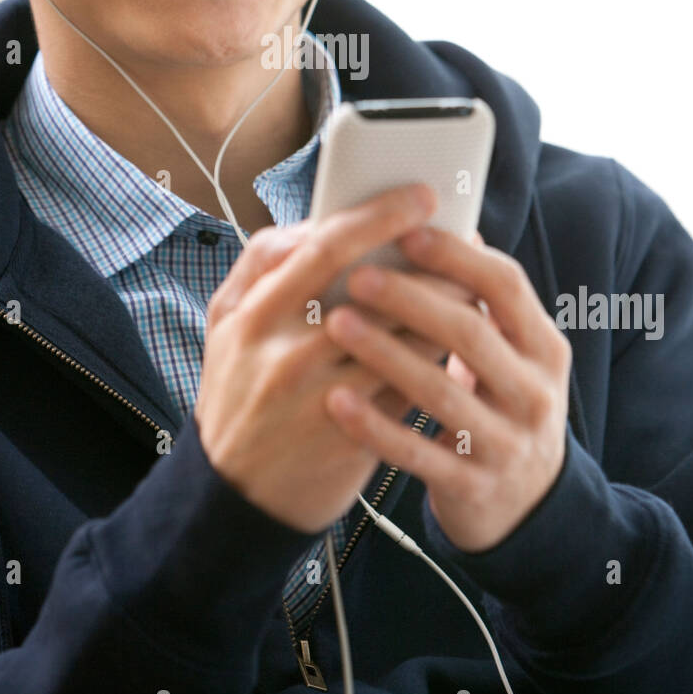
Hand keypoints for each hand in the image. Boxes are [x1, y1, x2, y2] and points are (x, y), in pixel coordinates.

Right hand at [194, 182, 447, 532]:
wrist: (234, 496)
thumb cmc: (237, 393)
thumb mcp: (225, 324)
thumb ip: (261, 266)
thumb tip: (317, 221)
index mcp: (253, 313)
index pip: (325, 247)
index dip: (379, 216)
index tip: (420, 197)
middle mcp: (284, 354)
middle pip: (376, 291)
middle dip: (428, 264)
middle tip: (463, 244)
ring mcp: (317, 399)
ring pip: (401, 341)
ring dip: (442, 313)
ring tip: (467, 294)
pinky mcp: (348, 438)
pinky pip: (406, 390)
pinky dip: (432, 363)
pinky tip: (448, 348)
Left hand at [321, 228, 571, 552]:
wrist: (528, 507)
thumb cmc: (502, 406)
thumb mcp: (512, 353)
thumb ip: (484, 300)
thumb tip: (456, 224)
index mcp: (543, 347)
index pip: (506, 286)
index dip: (456, 256)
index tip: (406, 230)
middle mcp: (534, 393)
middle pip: (470, 333)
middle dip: (410, 299)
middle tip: (356, 275)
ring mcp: (507, 444)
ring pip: (441, 392)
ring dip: (385, 354)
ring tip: (336, 324)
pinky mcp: (473, 487)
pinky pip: (418, 453)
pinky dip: (376, 426)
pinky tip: (336, 399)